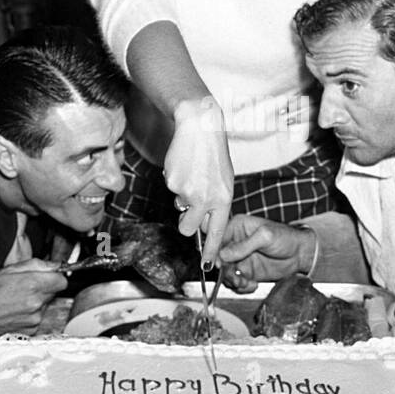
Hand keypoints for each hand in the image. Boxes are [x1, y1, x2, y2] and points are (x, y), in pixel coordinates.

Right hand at [0, 259, 67, 345]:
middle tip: (25, 287)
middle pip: (53, 293)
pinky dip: (30, 314)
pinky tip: (15, 311)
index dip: (55, 277)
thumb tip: (56, 265)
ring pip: (45, 306)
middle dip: (44, 288)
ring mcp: (34, 319)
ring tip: (16, 300)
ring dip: (36, 302)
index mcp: (33, 285)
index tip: (48, 277)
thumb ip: (37, 265)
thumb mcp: (10, 269)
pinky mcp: (31, 330)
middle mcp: (36, 303)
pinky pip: (37, 318)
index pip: (62, 281)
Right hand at [163, 95, 233, 267]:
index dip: (211, 251)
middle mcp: (207, 198)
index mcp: (224, 198)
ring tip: (191, 176)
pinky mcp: (173, 182)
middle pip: (189, 228)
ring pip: (179, 207)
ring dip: (180, 198)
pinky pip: (171, 190)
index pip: (218, 231)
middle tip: (187, 209)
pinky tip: (184, 166)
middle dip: (184, 224)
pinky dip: (175, 180)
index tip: (207, 266)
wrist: (199, 127)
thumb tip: (203, 224)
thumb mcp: (224, 181)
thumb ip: (215, 204)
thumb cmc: (212, 155)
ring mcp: (188, 191)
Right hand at [218, 215, 316, 291]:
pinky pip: (236, 282)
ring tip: (246, 283)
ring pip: (226, 273)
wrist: (301, 254)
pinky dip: (242, 287)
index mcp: (236, 227)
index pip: (217, 240)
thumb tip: (223, 253)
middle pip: (219, 260)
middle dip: (226, 272)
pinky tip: (252, 285)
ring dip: (234, 281)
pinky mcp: (246, 272)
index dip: (215, 254)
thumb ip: (244, 245)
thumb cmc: (286, 238)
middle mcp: (235, 243)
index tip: (219, 265)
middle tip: (237, 278)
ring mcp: (240, 259)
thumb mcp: (265, 236)